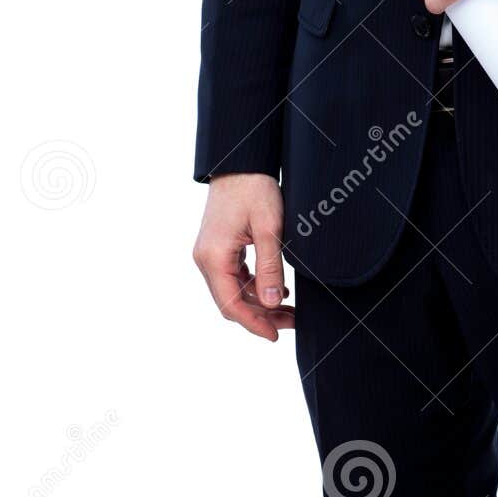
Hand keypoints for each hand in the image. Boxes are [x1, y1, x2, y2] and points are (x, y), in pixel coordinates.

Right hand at [192, 173, 293, 341]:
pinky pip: (233, 277)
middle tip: (292, 321)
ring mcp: (209, 253)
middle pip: (231, 302)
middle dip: (261, 315)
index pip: (231, 305)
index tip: (275, 336)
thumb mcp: (269, 228)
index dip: (254, 324)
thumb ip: (270, 267)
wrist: (241, 161)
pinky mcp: (217, 247)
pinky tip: (276, 287)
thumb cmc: (254, 188)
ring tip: (289, 308)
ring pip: (232, 291)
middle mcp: (205, 259)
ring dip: (258, 302)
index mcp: (214, 257)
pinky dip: (253, 286)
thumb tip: (273, 303)